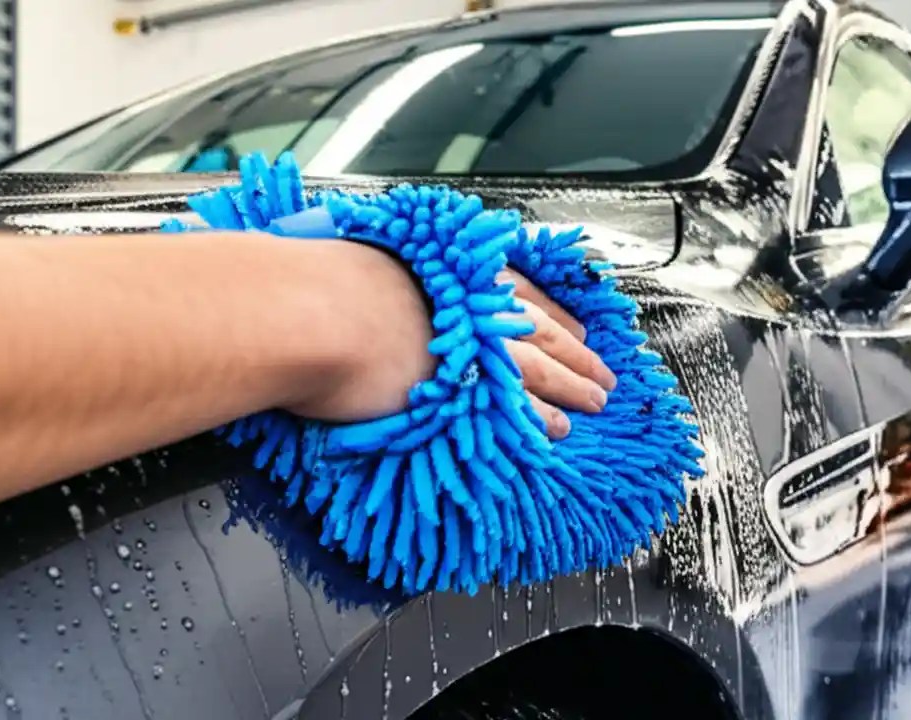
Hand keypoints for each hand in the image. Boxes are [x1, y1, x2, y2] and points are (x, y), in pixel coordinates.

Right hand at [289, 244, 613, 438]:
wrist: (310, 314)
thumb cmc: (320, 284)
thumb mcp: (362, 263)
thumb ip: (387, 280)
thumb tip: (385, 296)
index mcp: (452, 270)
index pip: (517, 291)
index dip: (550, 310)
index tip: (574, 326)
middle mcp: (473, 307)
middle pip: (541, 333)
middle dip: (576, 354)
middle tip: (600, 372)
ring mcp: (473, 350)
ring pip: (541, 371)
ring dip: (571, 389)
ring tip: (592, 405)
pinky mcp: (466, 393)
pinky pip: (517, 410)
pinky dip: (537, 422)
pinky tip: (556, 432)